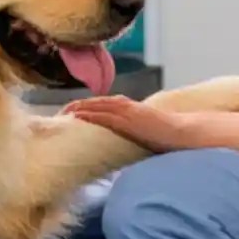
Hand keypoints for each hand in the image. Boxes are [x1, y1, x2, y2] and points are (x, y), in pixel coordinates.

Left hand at [62, 96, 197, 153]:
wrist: (178, 131)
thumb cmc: (162, 134)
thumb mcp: (141, 128)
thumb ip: (128, 128)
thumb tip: (119, 137)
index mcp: (127, 106)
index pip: (100, 103)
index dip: (84, 106)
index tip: (70, 112)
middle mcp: (124, 104)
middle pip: (94, 102)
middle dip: (76, 106)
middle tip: (59, 112)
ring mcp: (126, 111)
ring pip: (96, 106)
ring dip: (79, 108)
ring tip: (63, 113)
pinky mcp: (128, 119)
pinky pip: (104, 115)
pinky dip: (90, 114)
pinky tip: (78, 116)